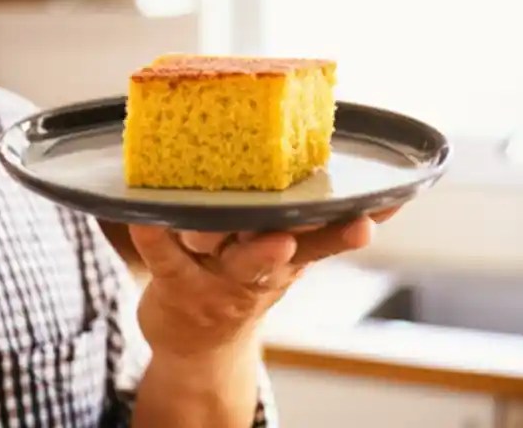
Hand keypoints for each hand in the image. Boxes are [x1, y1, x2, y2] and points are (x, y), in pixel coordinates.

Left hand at [129, 208, 397, 360]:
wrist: (198, 344)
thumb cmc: (245, 282)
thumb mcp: (288, 261)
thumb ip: (317, 226)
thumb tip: (368, 179)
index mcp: (289, 257)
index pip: (326, 239)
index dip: (349, 227)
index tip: (377, 212)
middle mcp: (258, 271)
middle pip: (281, 254)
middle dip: (297, 243)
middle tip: (299, 235)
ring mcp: (217, 279)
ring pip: (233, 261)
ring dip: (246, 251)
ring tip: (265, 239)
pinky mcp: (175, 282)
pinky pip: (164, 257)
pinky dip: (155, 238)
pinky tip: (145, 218)